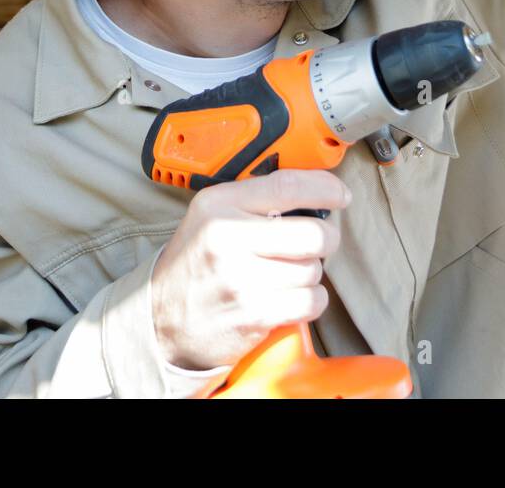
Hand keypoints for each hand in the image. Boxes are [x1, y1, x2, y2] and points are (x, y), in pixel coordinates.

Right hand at [150, 169, 350, 370]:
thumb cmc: (197, 264)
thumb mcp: (212, 216)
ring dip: (310, 274)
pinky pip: (310, 301)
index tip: (341, 195)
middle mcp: (228, 238)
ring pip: (313, 270)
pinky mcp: (253, 313)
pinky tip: (290, 297)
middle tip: (314, 244)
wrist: (163, 319)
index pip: (287, 186)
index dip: (325, 188)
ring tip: (285, 275)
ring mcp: (241, 278)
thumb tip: (316, 191)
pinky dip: (310, 301)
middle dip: (325, 239)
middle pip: (313, 234)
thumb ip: (255, 199)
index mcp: (219, 205)